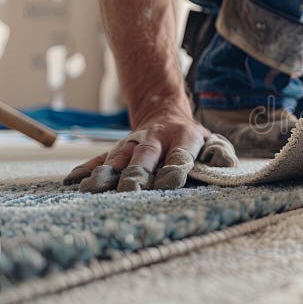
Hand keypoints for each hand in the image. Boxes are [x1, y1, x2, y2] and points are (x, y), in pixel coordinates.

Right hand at [63, 113, 237, 192]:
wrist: (165, 112)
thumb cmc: (192, 139)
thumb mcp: (211, 141)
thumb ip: (219, 154)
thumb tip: (227, 165)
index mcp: (183, 138)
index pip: (179, 155)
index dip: (174, 168)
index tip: (168, 183)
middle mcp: (156, 140)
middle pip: (144, 156)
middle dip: (136, 174)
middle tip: (128, 192)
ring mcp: (133, 143)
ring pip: (118, 157)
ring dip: (107, 173)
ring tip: (93, 189)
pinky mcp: (117, 149)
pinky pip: (100, 158)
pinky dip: (86, 169)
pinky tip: (73, 181)